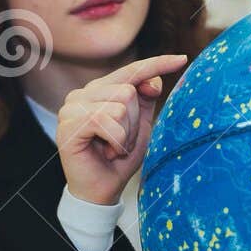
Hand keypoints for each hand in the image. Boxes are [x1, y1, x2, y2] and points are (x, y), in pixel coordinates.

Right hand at [56, 53, 187, 205]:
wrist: (101, 191)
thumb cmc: (119, 159)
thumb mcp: (140, 126)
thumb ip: (145, 100)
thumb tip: (153, 80)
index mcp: (100, 90)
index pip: (132, 71)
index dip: (157, 64)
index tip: (182, 59)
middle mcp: (82, 93)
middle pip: (128, 91)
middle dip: (134, 123)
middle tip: (122, 143)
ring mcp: (72, 107)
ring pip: (119, 106)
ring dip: (125, 135)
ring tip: (113, 148)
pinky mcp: (68, 124)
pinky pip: (105, 121)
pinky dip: (115, 141)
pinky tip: (107, 151)